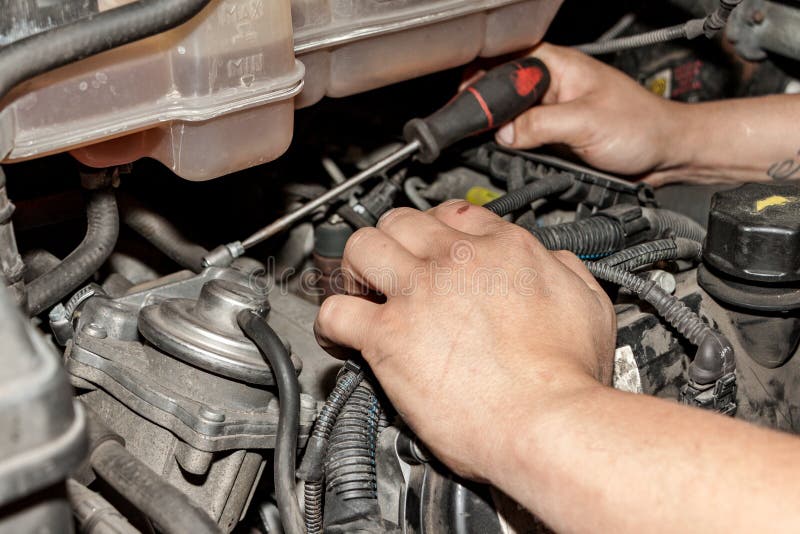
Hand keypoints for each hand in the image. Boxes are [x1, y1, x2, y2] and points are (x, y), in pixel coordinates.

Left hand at [314, 201, 615, 480]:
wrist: (549, 421)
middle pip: (403, 221)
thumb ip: (563, 271)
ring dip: (355, 266)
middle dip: (393, 240)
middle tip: (392, 265)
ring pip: (362, 247)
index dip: (438, 229)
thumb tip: (550, 263)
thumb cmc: (568, 376)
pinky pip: (336, 312)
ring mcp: (418, 294)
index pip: (455, 214)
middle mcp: (456, 262)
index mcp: (504, 250)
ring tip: (360, 288)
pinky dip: (330, 322)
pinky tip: (340, 334)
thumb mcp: (588, 305)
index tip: (432, 245)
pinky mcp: (388, 336)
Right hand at [494, 43, 687, 178]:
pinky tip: (514, 154)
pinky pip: (521, 139)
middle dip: (490, 112)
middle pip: (501, 92)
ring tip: (500, 145)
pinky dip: (513, 148)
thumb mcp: (586, 123)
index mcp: (558, 65)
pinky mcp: (551, 135)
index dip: (483, 82)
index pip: (506, 63)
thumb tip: (504, 132)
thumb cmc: (641, 126)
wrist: (663, 155)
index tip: (470, 105)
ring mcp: (549, 111)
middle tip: (481, 132)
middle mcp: (550, 85)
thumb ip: (541, 124)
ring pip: (509, 119)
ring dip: (502, 133)